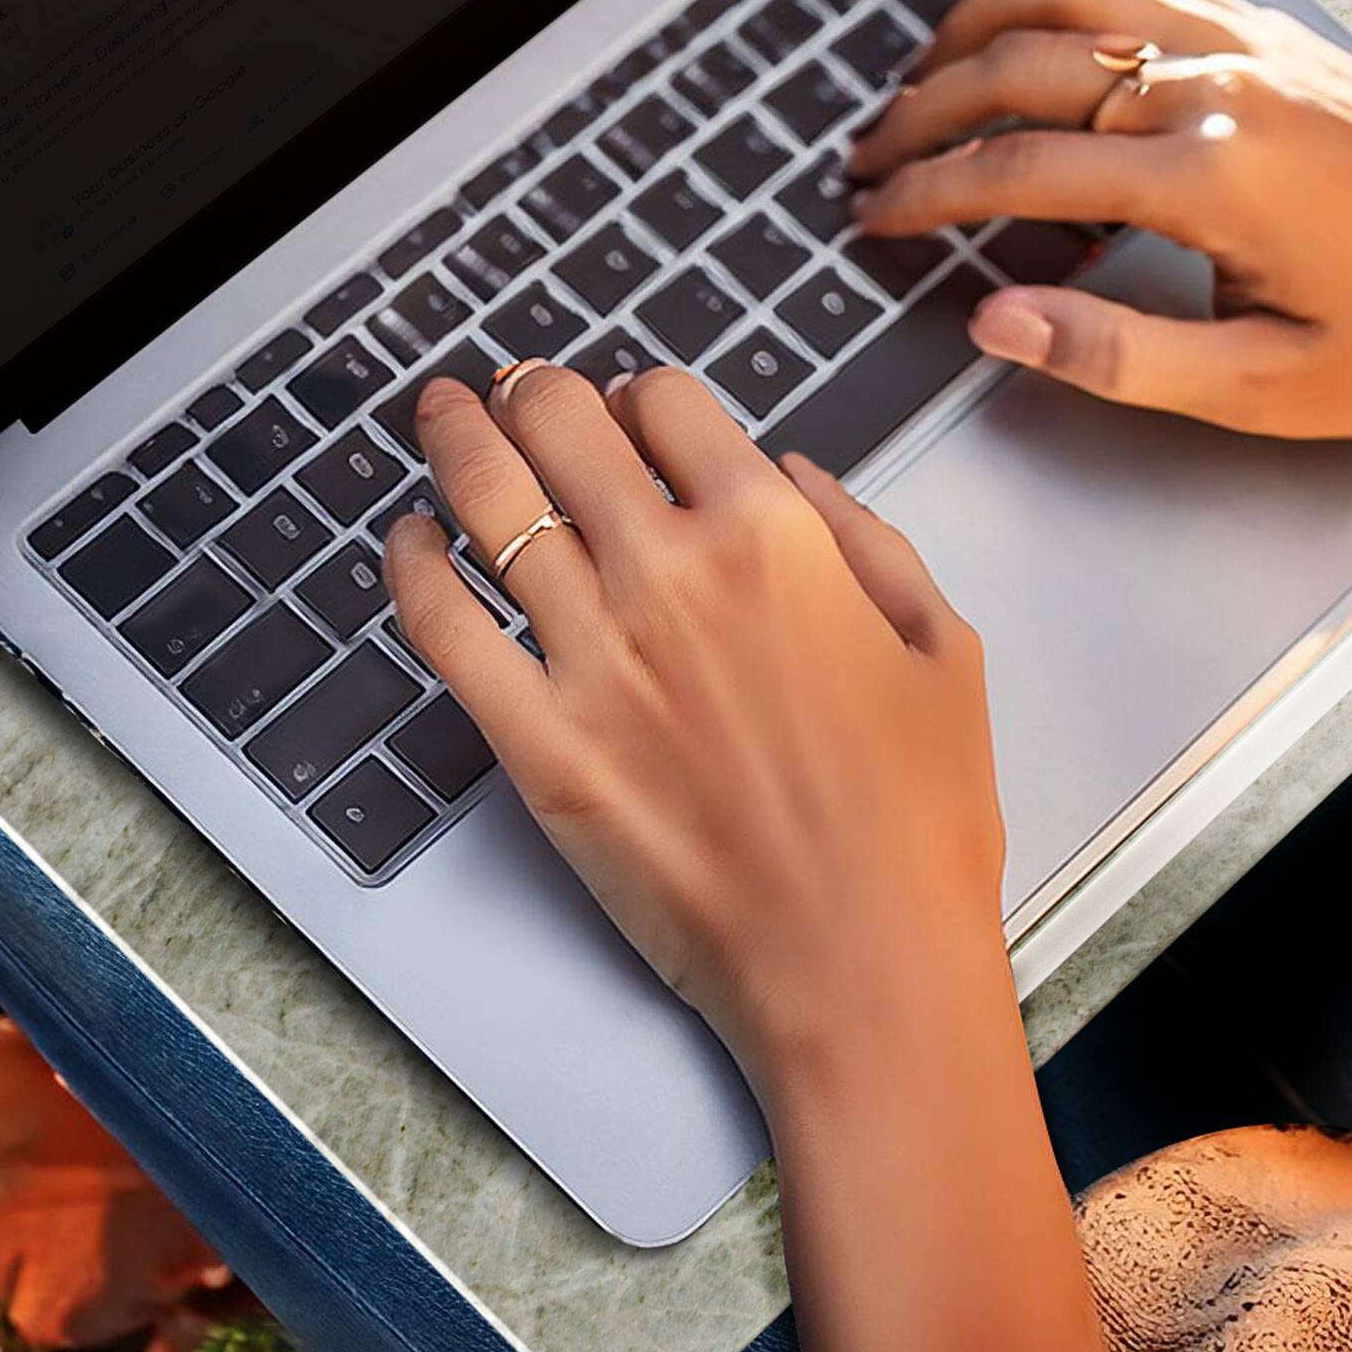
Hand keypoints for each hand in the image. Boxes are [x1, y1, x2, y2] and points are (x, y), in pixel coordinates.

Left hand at [388, 363, 1144, 1351]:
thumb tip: (791, 469)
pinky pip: (442, 626)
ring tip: (440, 412)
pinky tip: (408, 538)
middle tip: (512, 389)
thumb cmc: (921, 815)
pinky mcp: (538, 743)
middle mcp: (670, 572)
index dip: (636, 392)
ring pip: (488, 502)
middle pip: (560, 427)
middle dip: (530, 391)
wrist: (862, 963)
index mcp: (772, 533)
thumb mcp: (942, 643)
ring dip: (456, 439)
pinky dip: (411, 566)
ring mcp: (593, 655)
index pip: (665, 400)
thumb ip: (867, 535)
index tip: (624, 406)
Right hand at [848, 0, 1351, 437]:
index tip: (876, 221)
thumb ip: (1121, 355)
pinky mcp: (1265, 28)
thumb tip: (1000, 323)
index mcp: (1211, 176)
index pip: (1021, 170)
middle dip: (925, 113)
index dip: (929, 196)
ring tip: (919, 81)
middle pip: (1021, 64)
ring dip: (974, 26)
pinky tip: (1020, 0)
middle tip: (869, 160)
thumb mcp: (1271, 387)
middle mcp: (1217, 83)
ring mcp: (1242, 39)